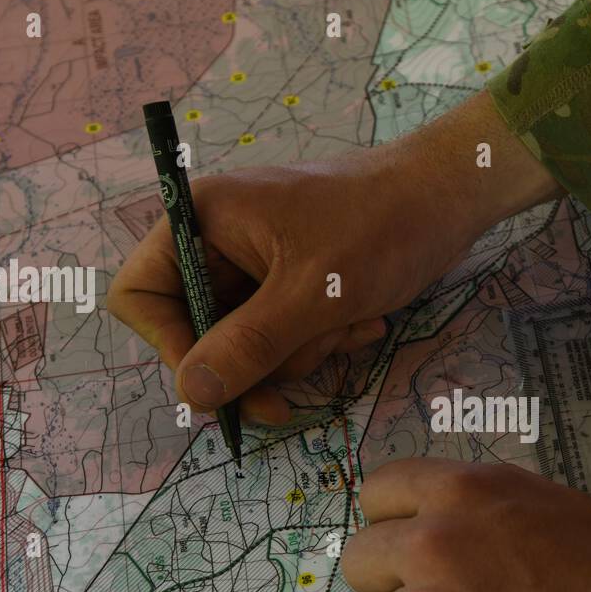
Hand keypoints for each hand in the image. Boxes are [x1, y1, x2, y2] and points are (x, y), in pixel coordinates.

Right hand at [106, 93, 560, 423]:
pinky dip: (321, 339)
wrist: (449, 197)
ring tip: (349, 326)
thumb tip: (191, 394)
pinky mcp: (291, 282)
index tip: (219, 385)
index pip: (141, 296)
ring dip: (300, 353)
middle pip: (196, 331)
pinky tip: (363, 322)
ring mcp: (255, 263)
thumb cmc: (380, 228)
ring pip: (246, 344)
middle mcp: (218, 241)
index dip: (171, 347)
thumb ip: (248, 346)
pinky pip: (284, 336)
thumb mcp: (311, 295)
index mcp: (200, 220)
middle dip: (257, 360)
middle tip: (298, 387)